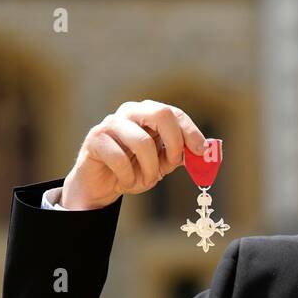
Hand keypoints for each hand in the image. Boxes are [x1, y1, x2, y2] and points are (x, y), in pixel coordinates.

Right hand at [60, 99, 206, 209]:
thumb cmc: (133, 170)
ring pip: (141, 141)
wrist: (101, 184)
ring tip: (146, 180)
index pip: (173, 113)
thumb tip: (202, 153)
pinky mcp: (95, 139)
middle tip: (172, 163)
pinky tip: (125, 182)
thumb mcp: (160, 165)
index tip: (201, 150)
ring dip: (149, 169)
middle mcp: (130, 113)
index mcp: (148, 115)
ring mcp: (111, 124)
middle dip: (174, 142)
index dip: (190, 131)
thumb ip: (177, 156)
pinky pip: (119, 158)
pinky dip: (127, 176)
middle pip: (160, 113)